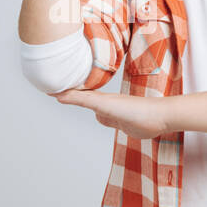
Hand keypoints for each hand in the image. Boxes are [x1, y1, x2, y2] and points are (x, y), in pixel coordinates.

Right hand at [51, 86, 168, 139]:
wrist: (159, 118)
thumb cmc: (133, 109)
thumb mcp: (103, 104)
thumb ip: (82, 99)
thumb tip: (58, 95)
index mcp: (99, 97)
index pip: (75, 91)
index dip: (62, 88)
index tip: (47, 84)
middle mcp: (105, 102)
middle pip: (83, 97)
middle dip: (70, 94)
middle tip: (55, 90)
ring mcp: (113, 112)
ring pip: (93, 107)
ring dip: (84, 103)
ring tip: (74, 99)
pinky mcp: (122, 122)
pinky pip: (105, 119)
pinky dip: (98, 116)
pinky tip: (98, 116)